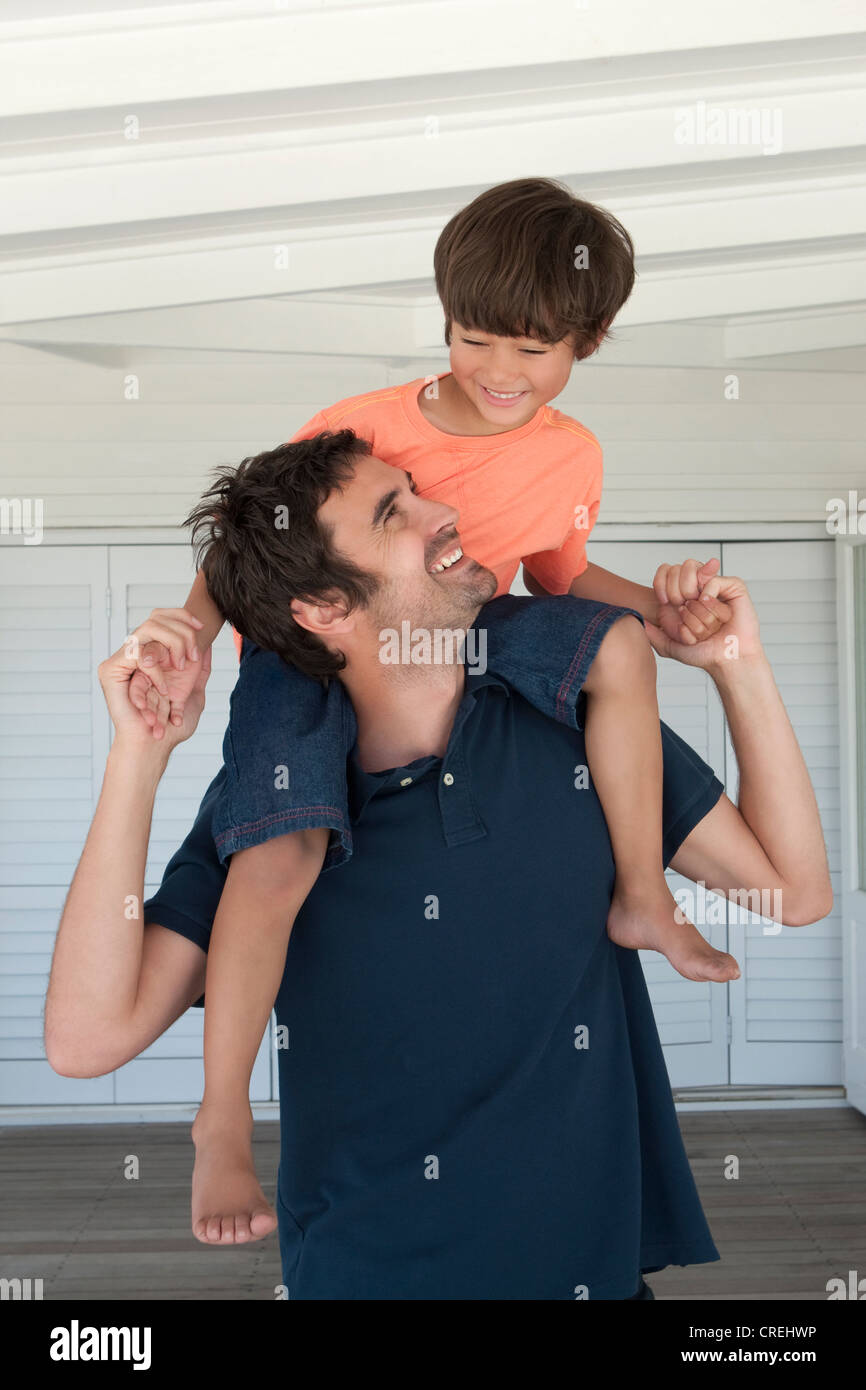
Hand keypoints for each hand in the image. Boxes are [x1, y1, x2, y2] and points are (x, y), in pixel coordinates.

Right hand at [125, 608, 207, 737]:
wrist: (154, 747)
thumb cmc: (171, 728)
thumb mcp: (192, 695)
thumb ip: (199, 670)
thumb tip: (207, 645)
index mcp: (153, 660)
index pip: (163, 621)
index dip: (182, 618)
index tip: (202, 628)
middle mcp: (136, 656)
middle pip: (156, 618)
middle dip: (182, 631)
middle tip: (193, 657)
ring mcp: (123, 661)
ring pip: (147, 629)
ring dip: (173, 645)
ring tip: (182, 670)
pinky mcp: (111, 669)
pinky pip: (137, 653)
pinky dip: (156, 670)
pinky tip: (163, 689)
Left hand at [645, 572, 762, 670]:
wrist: (725, 660)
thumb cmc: (702, 653)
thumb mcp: (670, 646)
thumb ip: (652, 634)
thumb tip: (639, 619)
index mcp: (681, 595)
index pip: (664, 571)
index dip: (661, 587)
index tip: (665, 603)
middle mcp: (697, 587)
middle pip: (677, 576)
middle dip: (682, 607)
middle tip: (691, 619)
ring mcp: (715, 585)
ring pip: (694, 584)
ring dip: (699, 613)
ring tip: (708, 626)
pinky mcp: (733, 586)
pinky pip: (713, 583)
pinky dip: (712, 603)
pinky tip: (717, 617)